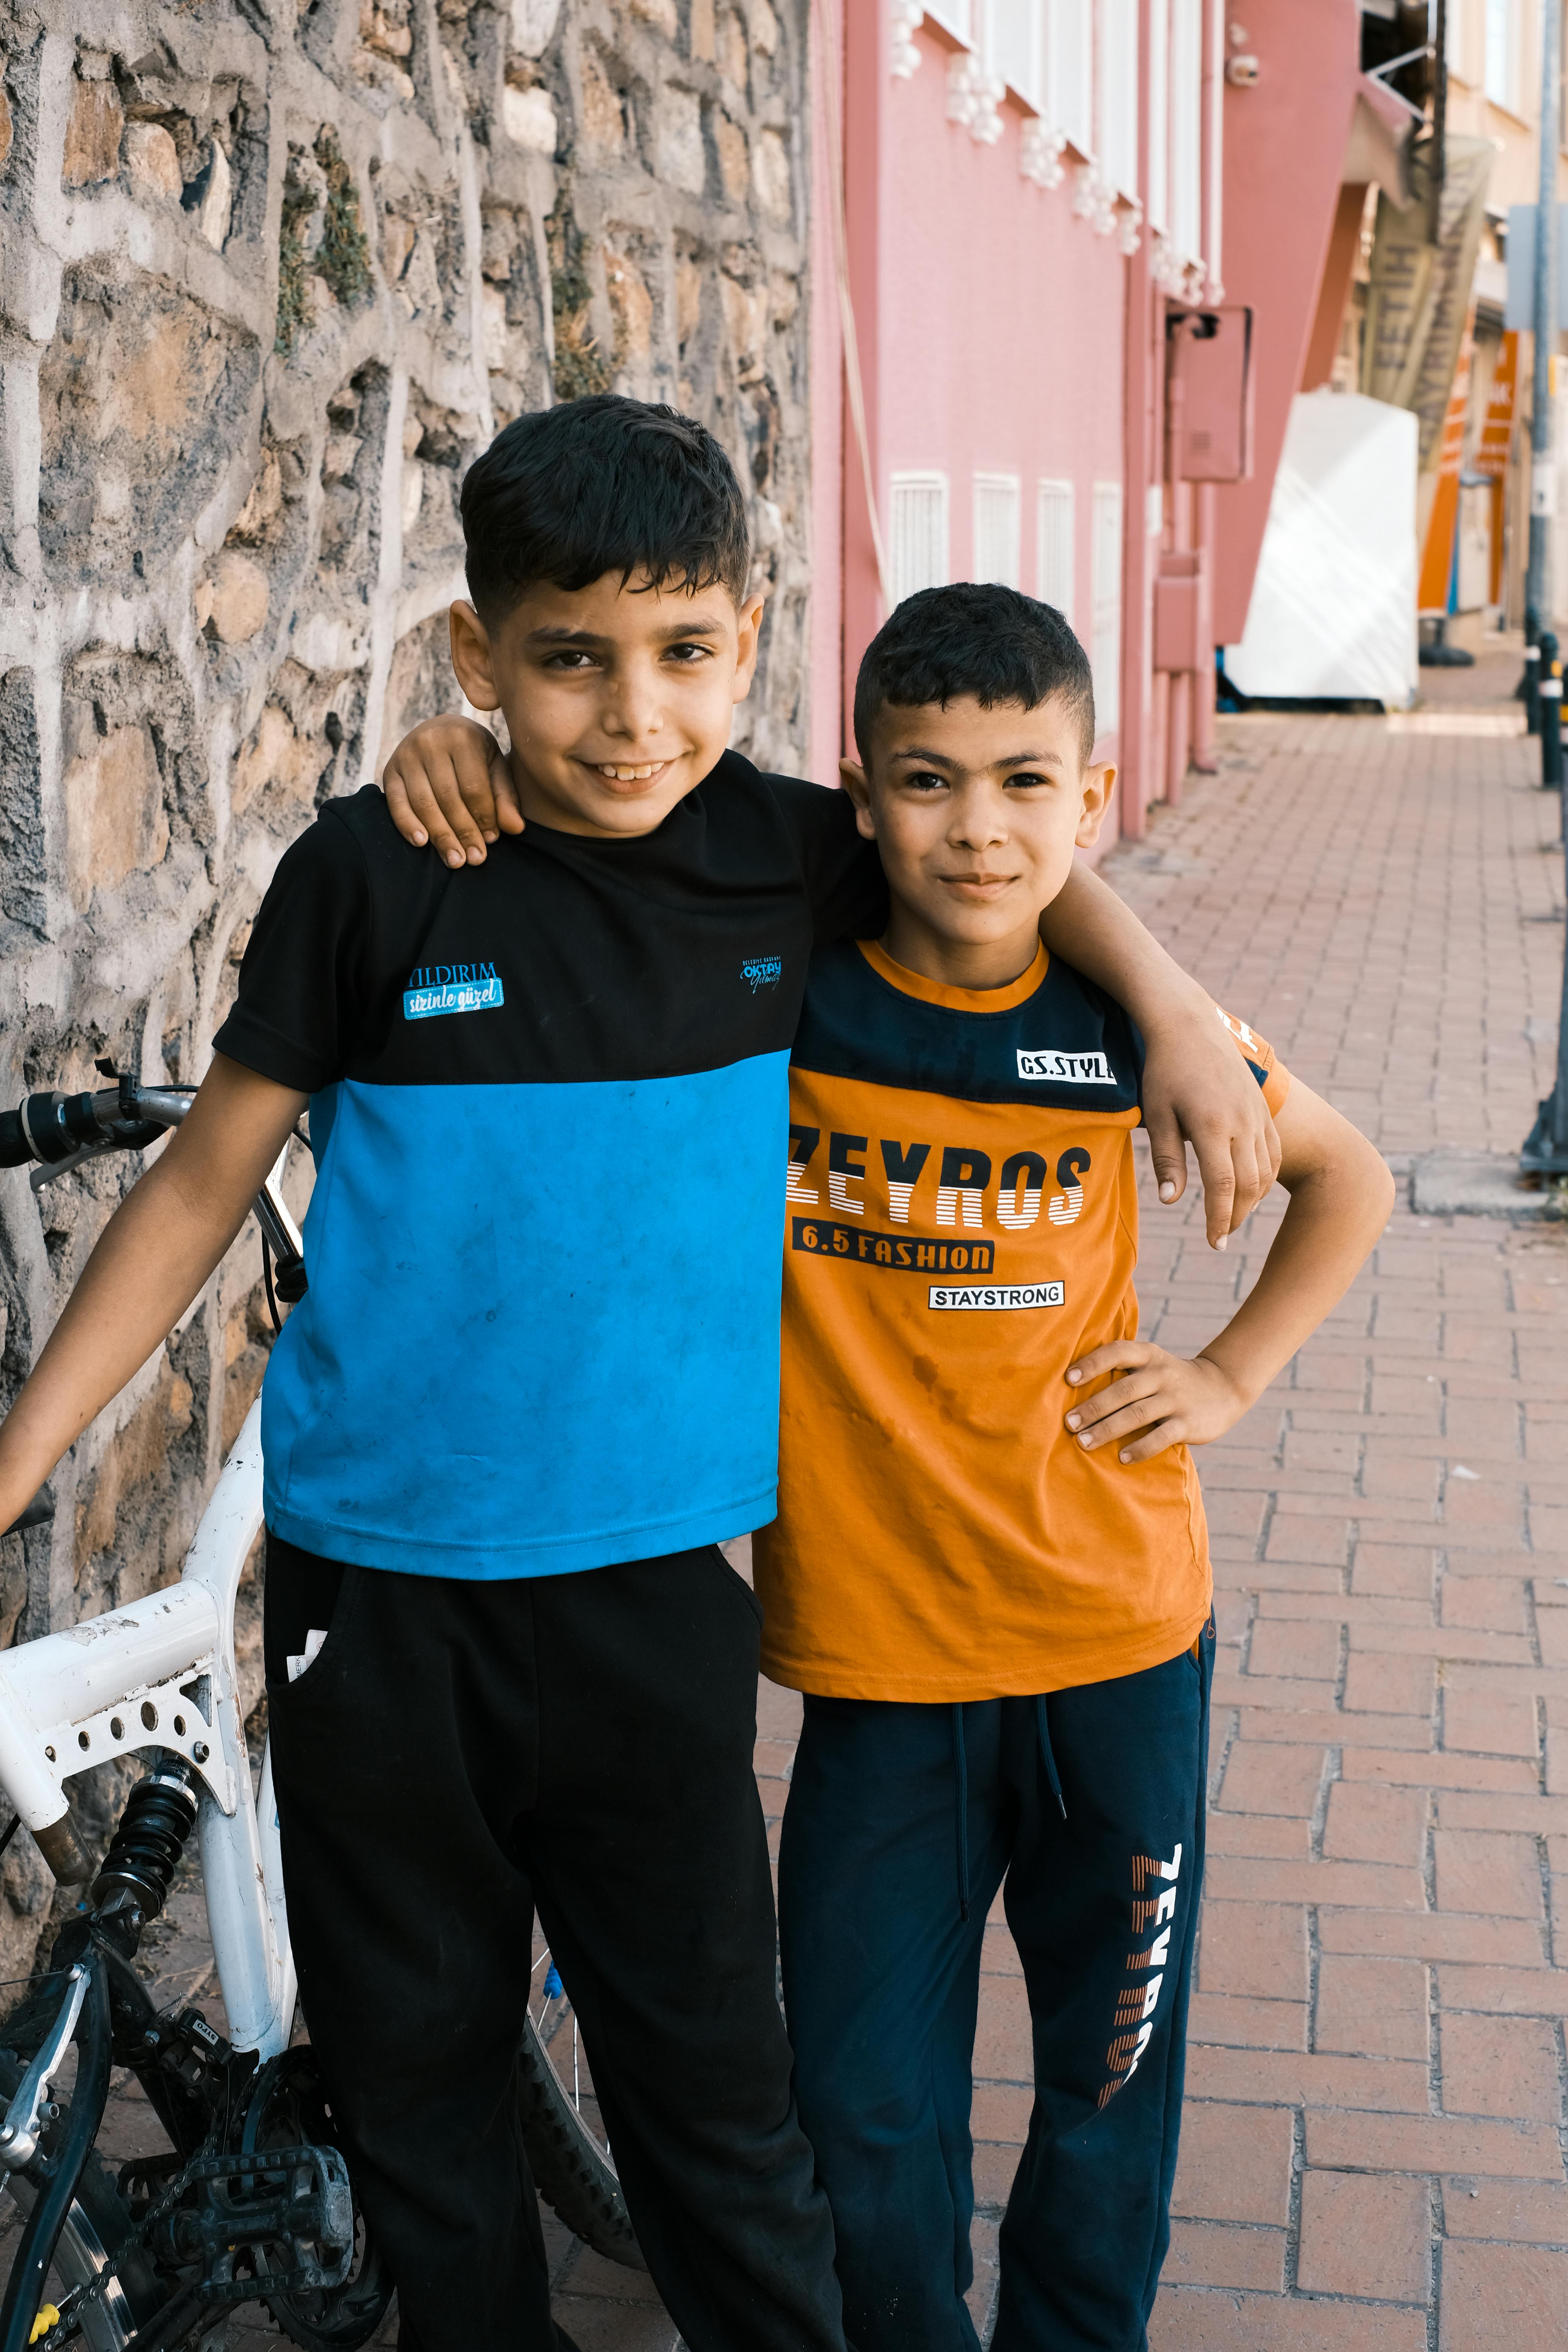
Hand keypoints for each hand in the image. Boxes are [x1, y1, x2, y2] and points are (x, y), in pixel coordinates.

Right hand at [381, 716, 521, 867]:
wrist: (440, 731)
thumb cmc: (474, 755)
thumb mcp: (495, 767)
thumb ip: (505, 797)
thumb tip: (516, 829)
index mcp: (462, 737)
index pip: (473, 787)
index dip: (483, 817)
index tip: (491, 840)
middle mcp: (430, 742)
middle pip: (448, 798)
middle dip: (463, 832)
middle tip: (474, 859)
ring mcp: (406, 754)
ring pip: (423, 803)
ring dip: (440, 835)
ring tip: (455, 860)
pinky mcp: (389, 769)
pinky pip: (396, 803)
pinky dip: (407, 824)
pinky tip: (422, 843)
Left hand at [1063, 1341, 1249, 1463]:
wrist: (1223, 1388)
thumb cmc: (1170, 1380)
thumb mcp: (1152, 1364)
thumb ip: (1123, 1370)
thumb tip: (1072, 1387)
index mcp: (1149, 1355)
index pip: (1117, 1352)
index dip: (1092, 1363)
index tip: (1068, 1379)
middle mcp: (1162, 1373)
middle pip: (1123, 1390)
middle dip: (1093, 1407)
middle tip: (1069, 1424)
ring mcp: (1176, 1399)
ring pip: (1137, 1414)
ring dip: (1108, 1429)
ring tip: (1084, 1443)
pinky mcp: (1188, 1423)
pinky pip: (1161, 1437)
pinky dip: (1140, 1448)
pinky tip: (1122, 1458)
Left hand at [1140, 1001, 1280, 1249]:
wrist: (1190, 1025)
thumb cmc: (1165, 1070)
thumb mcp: (1157, 1114)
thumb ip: (1167, 1159)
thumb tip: (1170, 1201)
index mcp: (1213, 1125)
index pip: (1223, 1186)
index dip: (1219, 1219)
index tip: (1213, 1243)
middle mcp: (1242, 1122)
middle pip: (1250, 1184)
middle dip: (1236, 1217)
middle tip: (1219, 1238)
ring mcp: (1257, 1115)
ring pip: (1266, 1171)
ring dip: (1251, 1200)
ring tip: (1230, 1216)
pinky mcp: (1263, 1109)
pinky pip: (1274, 1152)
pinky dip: (1264, 1177)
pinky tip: (1248, 1188)